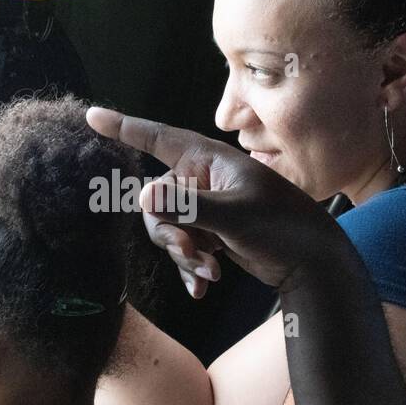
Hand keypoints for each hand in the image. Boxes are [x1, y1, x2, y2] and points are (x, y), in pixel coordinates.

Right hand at [85, 107, 346, 294]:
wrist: (314, 264)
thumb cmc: (283, 228)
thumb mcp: (234, 216)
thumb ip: (188, 206)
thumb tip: (143, 194)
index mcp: (208, 160)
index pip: (157, 138)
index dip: (123, 127)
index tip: (91, 115)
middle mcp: (203, 180)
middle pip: (156, 200)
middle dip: (169, 232)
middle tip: (192, 253)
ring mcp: (207, 207)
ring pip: (168, 228)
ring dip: (182, 253)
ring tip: (209, 273)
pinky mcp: (212, 233)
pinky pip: (184, 246)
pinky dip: (191, 266)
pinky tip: (203, 288)